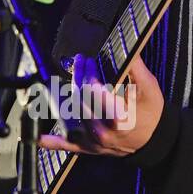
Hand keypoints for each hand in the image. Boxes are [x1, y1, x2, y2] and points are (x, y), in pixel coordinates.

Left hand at [38, 51, 163, 156]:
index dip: (85, 72)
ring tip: (67, 81)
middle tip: (80, 64)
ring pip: (67, 117)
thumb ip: (134, 66)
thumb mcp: (149, 87)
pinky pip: (65, 145)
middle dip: (76, 77)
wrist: (154, 140)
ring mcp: (92, 141)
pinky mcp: (87, 147)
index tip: (86, 61)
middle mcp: (102, 130)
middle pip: (77, 100)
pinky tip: (38, 137)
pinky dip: (51, 141)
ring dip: (62, 97)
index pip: (90, 89)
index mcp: (118, 115)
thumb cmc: (151, 113)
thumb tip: (121, 46)